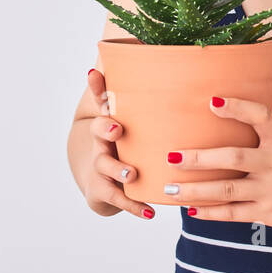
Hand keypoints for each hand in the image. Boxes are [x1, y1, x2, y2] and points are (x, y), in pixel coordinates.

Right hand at [82, 68, 155, 219]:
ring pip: (106, 166)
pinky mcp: (105, 190)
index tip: (94, 73)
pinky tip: (149, 212)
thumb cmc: (126, 143)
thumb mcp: (136, 117)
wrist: (99, 180)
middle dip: (106, 128)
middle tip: (118, 127)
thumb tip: (176, 60)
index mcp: (112, 120)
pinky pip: (119, 198)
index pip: (101, 99)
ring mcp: (102, 167)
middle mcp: (102, 141)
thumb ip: (154, 96)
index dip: (97, 86)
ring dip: (119, 168)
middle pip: (99, 131)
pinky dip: (133, 206)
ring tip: (132, 172)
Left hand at [161, 95, 271, 240]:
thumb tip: (226, 136)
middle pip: (232, 157)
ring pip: (227, 189)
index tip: (212, 101)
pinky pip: (235, 213)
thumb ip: (265, 143)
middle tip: (171, 156)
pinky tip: (193, 212)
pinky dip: (212, 212)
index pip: (260, 116)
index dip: (236, 107)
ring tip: (171, 190)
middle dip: (199, 157)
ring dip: (195, 191)